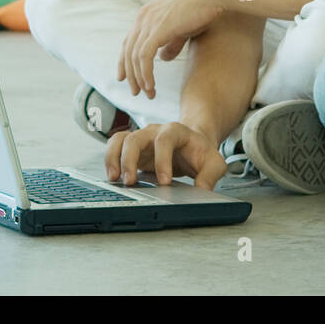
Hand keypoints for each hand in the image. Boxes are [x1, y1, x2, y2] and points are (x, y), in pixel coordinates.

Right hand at [105, 122, 228, 190]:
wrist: (193, 144)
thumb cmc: (201, 153)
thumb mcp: (214, 163)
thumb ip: (210, 176)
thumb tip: (202, 192)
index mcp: (176, 131)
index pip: (164, 140)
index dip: (162, 160)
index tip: (164, 182)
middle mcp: (155, 131)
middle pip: (136, 138)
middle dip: (130, 160)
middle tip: (130, 182)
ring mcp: (142, 138)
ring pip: (120, 139)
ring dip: (114, 158)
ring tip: (115, 179)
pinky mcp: (133, 148)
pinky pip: (115, 146)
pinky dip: (110, 160)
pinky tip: (113, 176)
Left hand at [118, 0, 226, 98]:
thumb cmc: (202, 9)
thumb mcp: (182, 29)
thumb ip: (170, 43)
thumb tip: (162, 59)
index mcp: (146, 15)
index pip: (128, 42)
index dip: (124, 62)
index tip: (124, 79)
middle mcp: (143, 17)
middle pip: (128, 51)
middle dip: (130, 75)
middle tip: (136, 93)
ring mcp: (149, 22)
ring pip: (135, 57)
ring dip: (139, 78)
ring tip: (148, 94)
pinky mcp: (158, 28)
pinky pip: (144, 56)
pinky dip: (145, 73)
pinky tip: (150, 86)